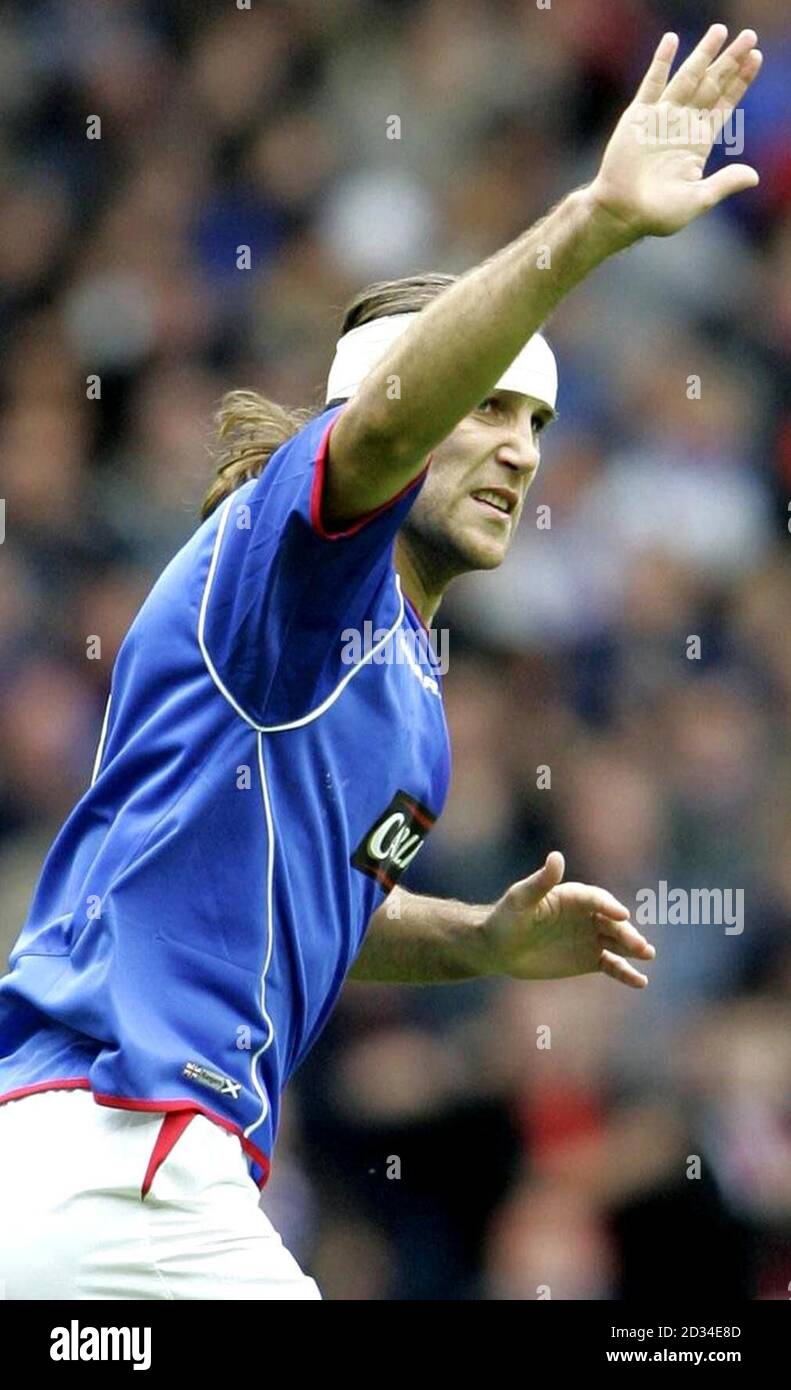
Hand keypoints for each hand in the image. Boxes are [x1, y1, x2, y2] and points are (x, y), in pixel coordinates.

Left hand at [484, 851, 654, 988]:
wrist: (499, 947)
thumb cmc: (506, 917)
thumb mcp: (521, 899)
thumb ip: (542, 881)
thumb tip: (557, 856)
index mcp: (573, 897)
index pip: (596, 899)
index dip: (608, 906)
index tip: (622, 915)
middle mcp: (587, 915)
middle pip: (612, 923)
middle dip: (627, 933)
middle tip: (640, 946)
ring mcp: (590, 938)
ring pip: (617, 942)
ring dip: (633, 948)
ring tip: (648, 954)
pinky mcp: (589, 959)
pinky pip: (612, 965)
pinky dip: (627, 973)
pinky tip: (641, 982)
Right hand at [588, 25, 761, 241]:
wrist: (621, 212)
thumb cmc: (658, 214)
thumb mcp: (697, 200)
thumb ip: (724, 183)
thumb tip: (754, 177)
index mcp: (699, 142)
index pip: (725, 104)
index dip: (740, 82)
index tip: (755, 58)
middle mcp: (682, 125)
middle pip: (712, 85)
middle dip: (730, 61)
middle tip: (749, 36)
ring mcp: (661, 117)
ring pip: (688, 78)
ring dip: (704, 54)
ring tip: (720, 30)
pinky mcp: (638, 116)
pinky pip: (652, 83)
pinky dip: (661, 62)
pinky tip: (671, 40)